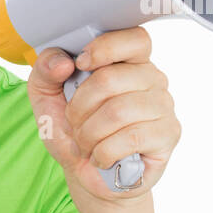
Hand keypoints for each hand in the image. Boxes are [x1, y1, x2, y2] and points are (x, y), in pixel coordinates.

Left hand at [26, 26, 180, 202]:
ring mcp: (163, 106)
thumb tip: (63, 62)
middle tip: (74, 124)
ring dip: (88, 134)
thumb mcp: (46, 97)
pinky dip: (103, 152)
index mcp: (128, 62)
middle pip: (111, 79)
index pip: (134, 38)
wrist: (85, 174)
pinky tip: (101, 157)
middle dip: (79, 108)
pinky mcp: (167, 134)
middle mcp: (152, 79)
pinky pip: (129, 138)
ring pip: (118, 111)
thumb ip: (45, 69)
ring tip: (86, 143)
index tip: (80, 65)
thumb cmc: (72, 131)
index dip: (105, 48)